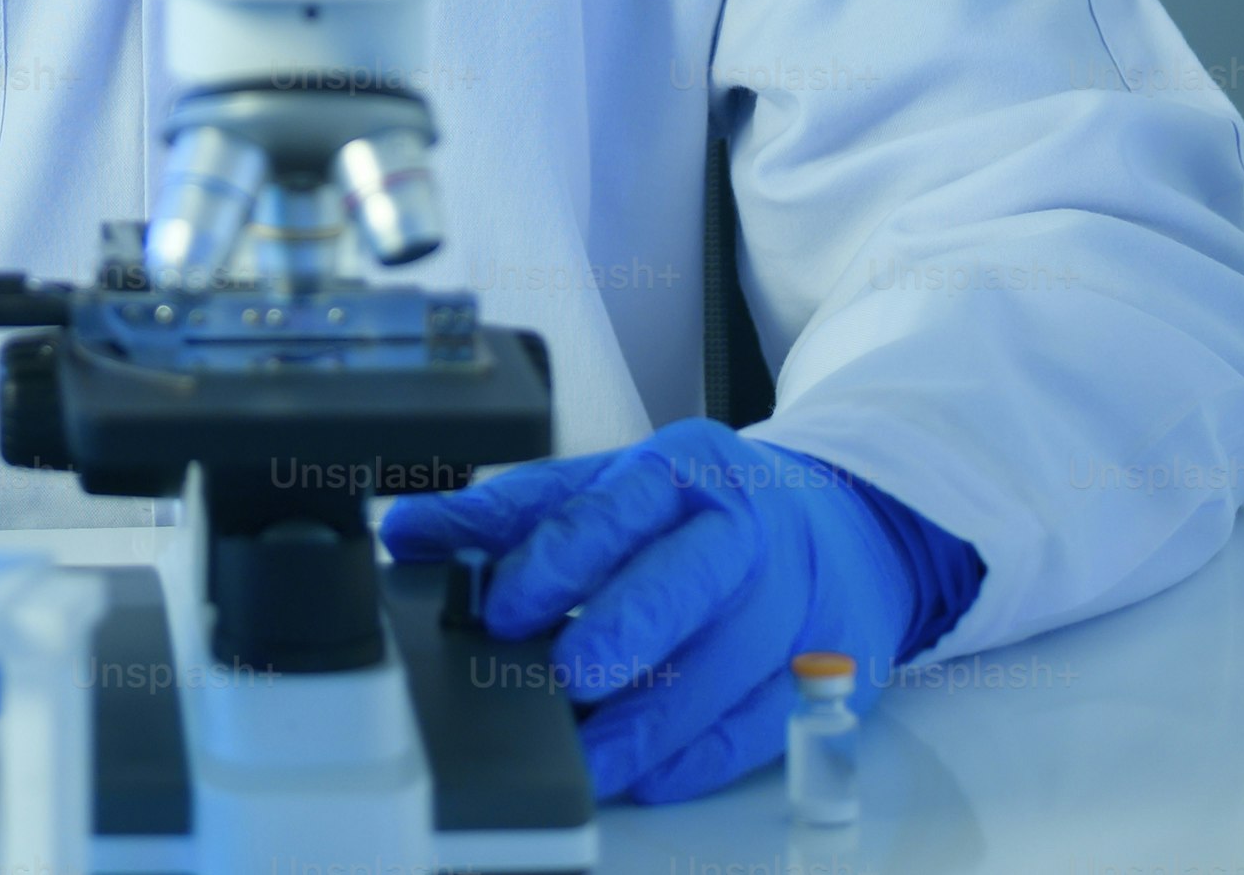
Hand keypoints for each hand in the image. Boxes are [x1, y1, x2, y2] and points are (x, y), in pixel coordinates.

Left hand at [381, 421, 921, 803]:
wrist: (831, 524)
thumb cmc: (697, 513)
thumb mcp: (609, 489)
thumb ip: (512, 515)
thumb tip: (412, 536)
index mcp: (680, 469)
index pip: (615, 511)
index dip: (558, 561)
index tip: (505, 606)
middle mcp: (741, 529)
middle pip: (685, 581)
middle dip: (624, 628)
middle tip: (566, 677)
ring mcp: (790, 601)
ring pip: (726, 664)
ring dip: (653, 720)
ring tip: (591, 758)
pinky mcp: (821, 669)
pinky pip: (762, 721)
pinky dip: (703, 757)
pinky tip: (652, 775)